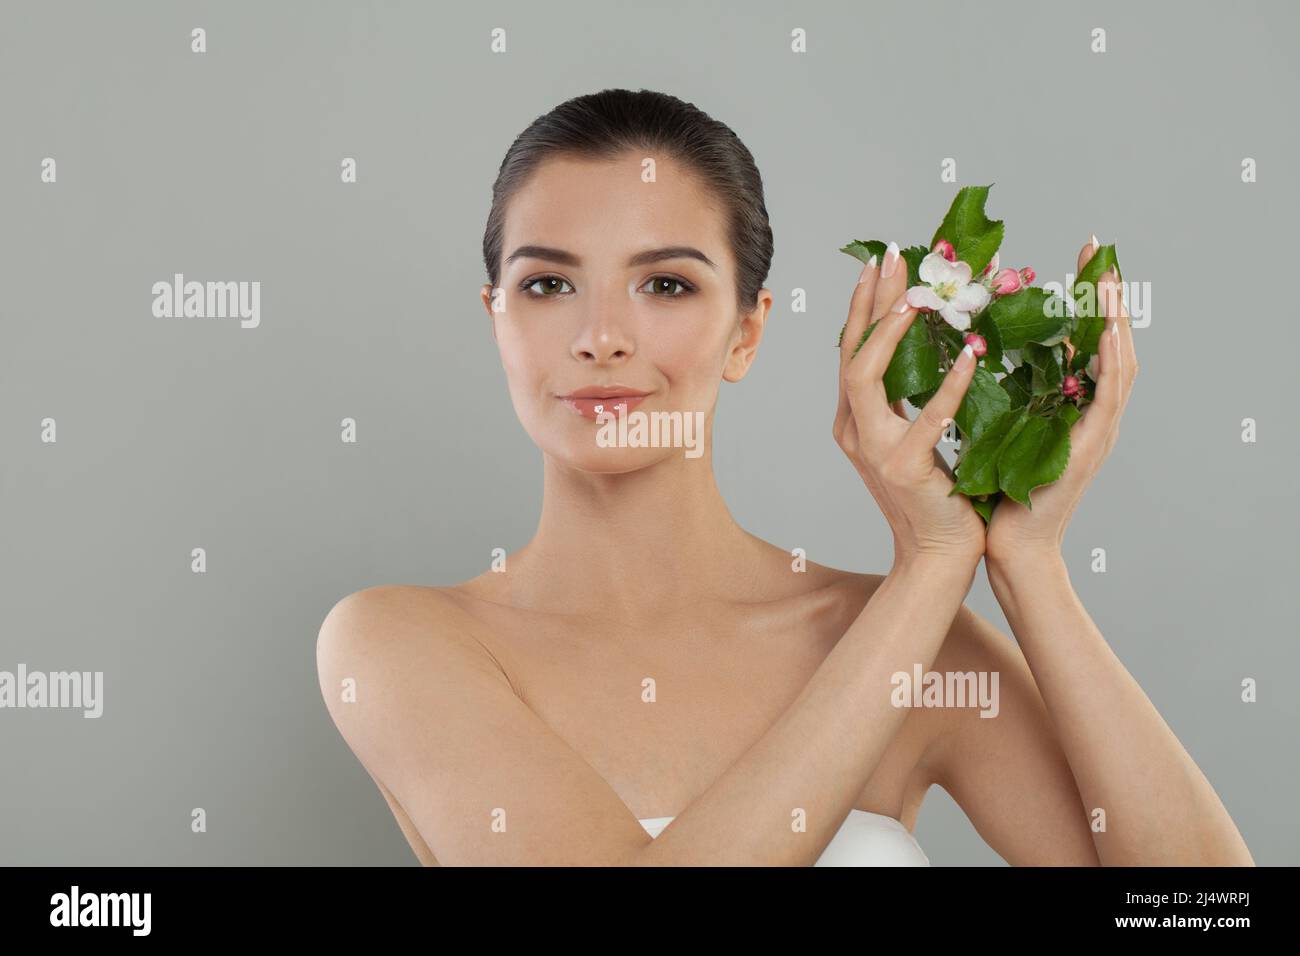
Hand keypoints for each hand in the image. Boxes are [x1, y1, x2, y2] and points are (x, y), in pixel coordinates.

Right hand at [835, 244, 986, 565]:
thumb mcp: (915, 438)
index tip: (881, 262)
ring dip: (891, 332)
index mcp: (855, 420)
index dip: (864, 304)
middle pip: (852, 352)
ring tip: (917, 296)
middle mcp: (853, 429)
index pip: (853, 350)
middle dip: (870, 300)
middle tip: (890, 255)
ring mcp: (873, 449)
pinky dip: (947, 384)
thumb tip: (935, 346)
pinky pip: (926, 417)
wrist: (938, 553)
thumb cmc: (937, 496)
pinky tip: (970, 354)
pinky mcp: (904, 468)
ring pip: (867, 377)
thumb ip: (911, 399)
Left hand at [985, 237, 1139, 564]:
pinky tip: (1109, 333)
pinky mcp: (1091, 446)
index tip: (1078, 259)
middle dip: (1104, 294)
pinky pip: (1109, 396)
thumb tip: (974, 350)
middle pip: (1107, 341)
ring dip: (1115, 318)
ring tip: (1109, 276)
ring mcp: (1096, 429)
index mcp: (1068, 405)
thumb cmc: (998, 492)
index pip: (1081, 341)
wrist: (1009, 545)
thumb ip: (1003, 392)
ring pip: (1119, 361)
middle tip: (1097, 248)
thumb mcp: (998, 427)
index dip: (1082, 301)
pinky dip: (1112, 362)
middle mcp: (1089, 412)